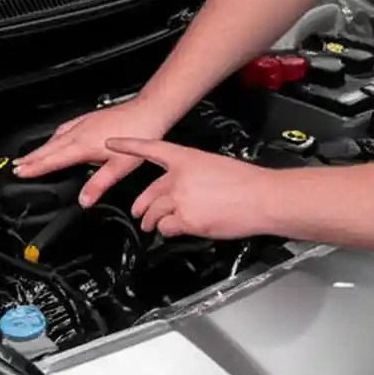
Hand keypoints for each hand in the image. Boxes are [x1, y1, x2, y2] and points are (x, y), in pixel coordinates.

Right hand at [13, 97, 175, 206]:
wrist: (149, 111)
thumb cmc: (138, 134)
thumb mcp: (120, 167)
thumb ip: (99, 184)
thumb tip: (84, 200)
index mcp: (83, 146)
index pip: (53, 160)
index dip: (35, 168)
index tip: (20, 172)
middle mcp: (79, 133)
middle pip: (48, 148)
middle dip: (31, 158)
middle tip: (15, 165)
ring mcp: (83, 124)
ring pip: (54, 137)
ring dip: (40, 148)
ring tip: (28, 156)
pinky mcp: (89, 118)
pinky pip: (64, 128)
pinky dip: (54, 136)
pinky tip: (55, 137)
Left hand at [108, 137, 267, 238]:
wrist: (262, 198)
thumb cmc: (246, 183)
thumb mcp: (214, 167)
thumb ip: (191, 176)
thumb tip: (180, 191)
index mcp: (187, 158)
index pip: (150, 149)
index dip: (128, 146)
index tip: (111, 143)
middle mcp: (179, 177)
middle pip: (148, 192)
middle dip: (141, 205)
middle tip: (138, 212)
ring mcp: (180, 199)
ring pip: (154, 213)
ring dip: (151, 222)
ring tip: (151, 226)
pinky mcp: (186, 220)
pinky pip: (166, 228)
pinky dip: (169, 231)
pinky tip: (177, 230)